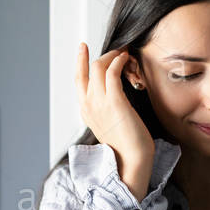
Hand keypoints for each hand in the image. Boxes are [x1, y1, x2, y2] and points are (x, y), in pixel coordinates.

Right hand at [75, 42, 154, 200]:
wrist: (130, 161)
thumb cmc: (127, 147)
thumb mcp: (110, 125)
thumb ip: (107, 109)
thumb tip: (116, 94)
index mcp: (86, 111)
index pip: (78, 80)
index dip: (80, 61)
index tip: (83, 48)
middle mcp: (88, 105)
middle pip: (89, 69)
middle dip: (103, 55)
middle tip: (118, 50)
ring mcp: (99, 103)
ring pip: (99, 67)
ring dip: (113, 55)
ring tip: (125, 53)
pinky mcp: (114, 102)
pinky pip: (112, 72)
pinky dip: (119, 61)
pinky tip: (126, 59)